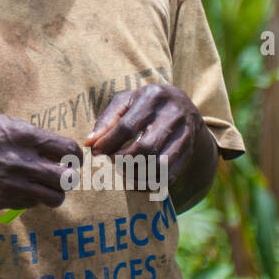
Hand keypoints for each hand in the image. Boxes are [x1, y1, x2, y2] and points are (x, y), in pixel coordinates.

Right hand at [0, 112, 81, 209]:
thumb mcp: (4, 122)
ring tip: (43, 185)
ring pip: (54, 198)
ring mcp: (13, 184)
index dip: (75, 156)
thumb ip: (31, 135)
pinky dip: (32, 198)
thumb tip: (54, 149)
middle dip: (67, 177)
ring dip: (53, 192)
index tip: (69, 158)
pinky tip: (20, 187)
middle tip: (59, 173)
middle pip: (67, 179)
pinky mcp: (3, 199)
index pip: (69, 150)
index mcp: (25, 137)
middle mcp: (22, 162)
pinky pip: (32, 204)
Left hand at [85, 84, 208, 191]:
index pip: (127, 126)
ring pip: (159, 165)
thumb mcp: (125, 102)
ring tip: (123, 171)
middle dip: (123, 160)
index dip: (108, 143)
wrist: (183, 107)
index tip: (95, 151)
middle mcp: (173, 114)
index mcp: (154, 96)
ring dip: (136, 174)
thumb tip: (89, 143)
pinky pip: (169, 175)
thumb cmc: (145, 105)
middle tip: (112, 161)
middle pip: (145, 148)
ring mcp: (185, 134)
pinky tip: (137, 178)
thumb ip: (107, 120)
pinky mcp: (189, 151)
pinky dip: (150, 182)